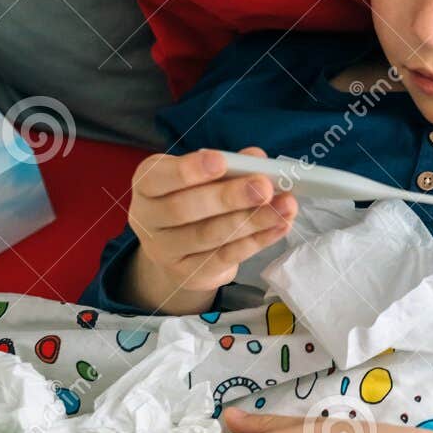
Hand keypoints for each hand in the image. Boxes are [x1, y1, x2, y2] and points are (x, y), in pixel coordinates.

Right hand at [129, 145, 297, 295]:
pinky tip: (280, 227)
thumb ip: (230, 165)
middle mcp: (148, 218)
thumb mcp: (205, 177)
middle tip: (264, 187)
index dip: (189, 169)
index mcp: (147, 184)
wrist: (180, 250)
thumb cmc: (195, 199)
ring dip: (251, 221)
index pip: (159, 177)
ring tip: (285, 207)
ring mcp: (164, 251)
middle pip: (184, 208)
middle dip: (228, 197)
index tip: (221, 161)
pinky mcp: (188, 274)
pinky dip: (256, 241)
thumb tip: (257, 158)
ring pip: (209, 235)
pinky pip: (224, 257)